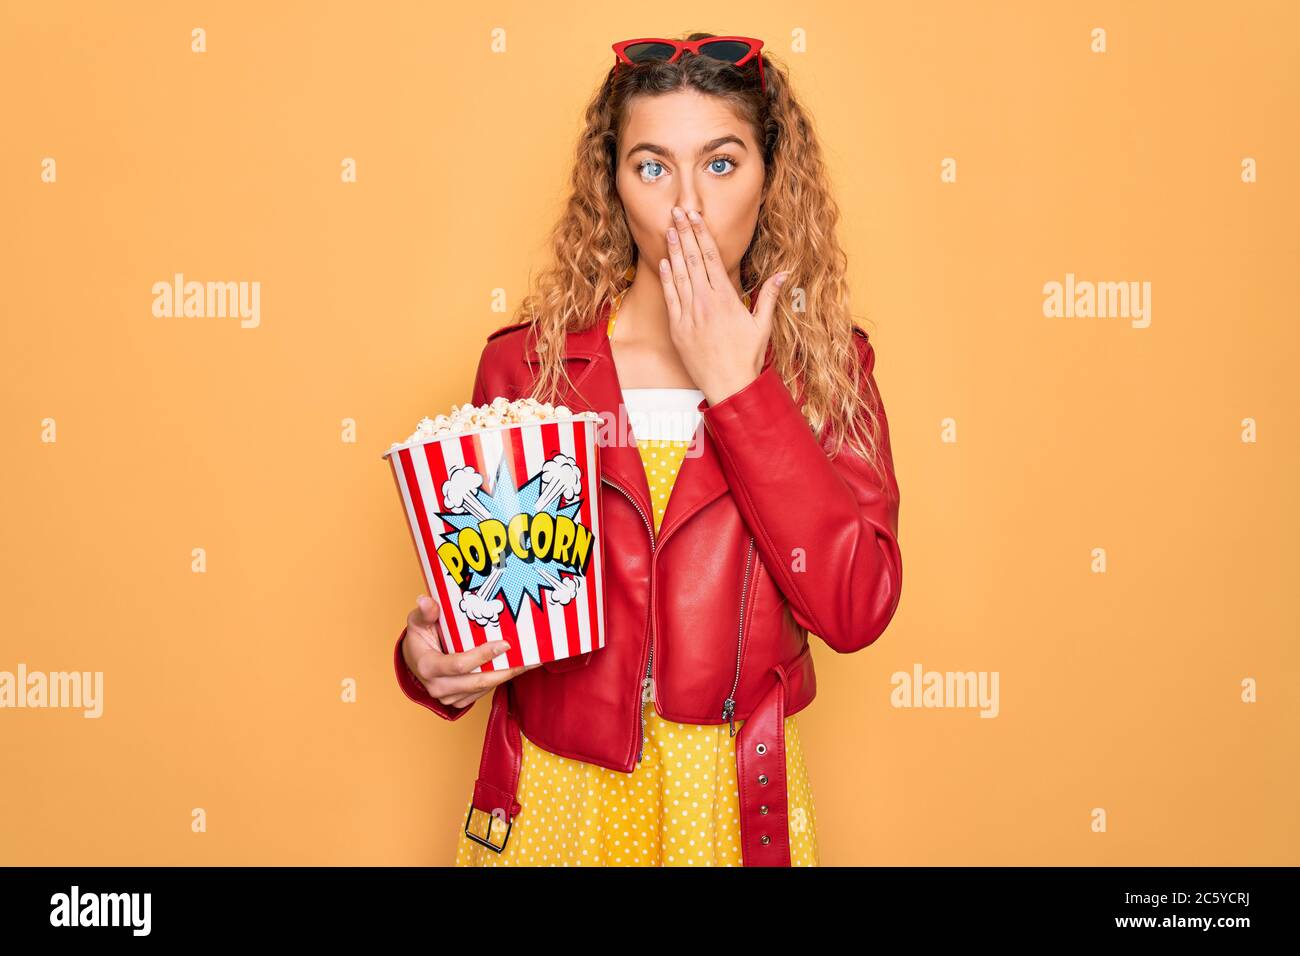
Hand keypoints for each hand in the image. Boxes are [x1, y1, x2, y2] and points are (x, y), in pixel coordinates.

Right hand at [401, 594, 540, 708]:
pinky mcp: (458, 701)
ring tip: (529, 662)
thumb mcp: (418, 621)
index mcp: (428, 666)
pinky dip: (499, 681)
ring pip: (483, 689)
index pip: (459, 665)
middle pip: (477, 681)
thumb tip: (425, 600)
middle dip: (505, 670)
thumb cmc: (418, 638)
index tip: (506, 644)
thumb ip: (425, 612)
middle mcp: (437, 686)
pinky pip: (482, 693)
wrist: (414, 661)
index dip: (484, 655)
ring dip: (507, 676)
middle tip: (528, 657)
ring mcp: (448, 697)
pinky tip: (516, 669)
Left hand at [658, 204, 788, 405]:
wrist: (728, 385)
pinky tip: (663, 262)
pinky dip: (666, 279)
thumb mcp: (763, 325)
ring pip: (679, 275)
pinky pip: (670, 298)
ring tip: (668, 229)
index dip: (701, 233)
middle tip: (676, 211)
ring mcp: (689, 315)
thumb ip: (769, 295)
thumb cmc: (747, 357)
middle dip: (684, 233)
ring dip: (673, 250)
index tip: (694, 216)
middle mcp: (706, 302)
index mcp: (726, 298)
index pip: (712, 257)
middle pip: (693, 259)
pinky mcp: (677, 328)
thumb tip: (784, 272)